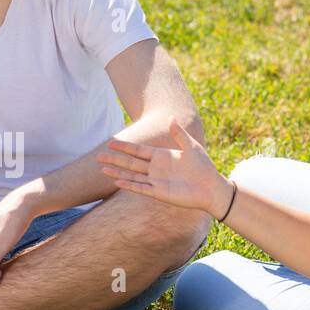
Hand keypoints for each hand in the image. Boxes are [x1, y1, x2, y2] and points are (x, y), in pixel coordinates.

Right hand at [96, 117, 232, 216]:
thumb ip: (178, 133)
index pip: (138, 150)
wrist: (211, 188)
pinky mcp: (159, 193)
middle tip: (98, 157)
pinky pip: (140, 188)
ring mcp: (156, 181)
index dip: (124, 147)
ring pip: (132, 175)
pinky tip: (116, 182)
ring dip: (117, 172)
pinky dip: (129, 184)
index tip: (111, 142)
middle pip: (130, 163)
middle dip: (114, 160)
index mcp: (161, 156)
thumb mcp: (191, 146)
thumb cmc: (203, 167)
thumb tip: (170, 117)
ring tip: (102, 169)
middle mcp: (155, 168)